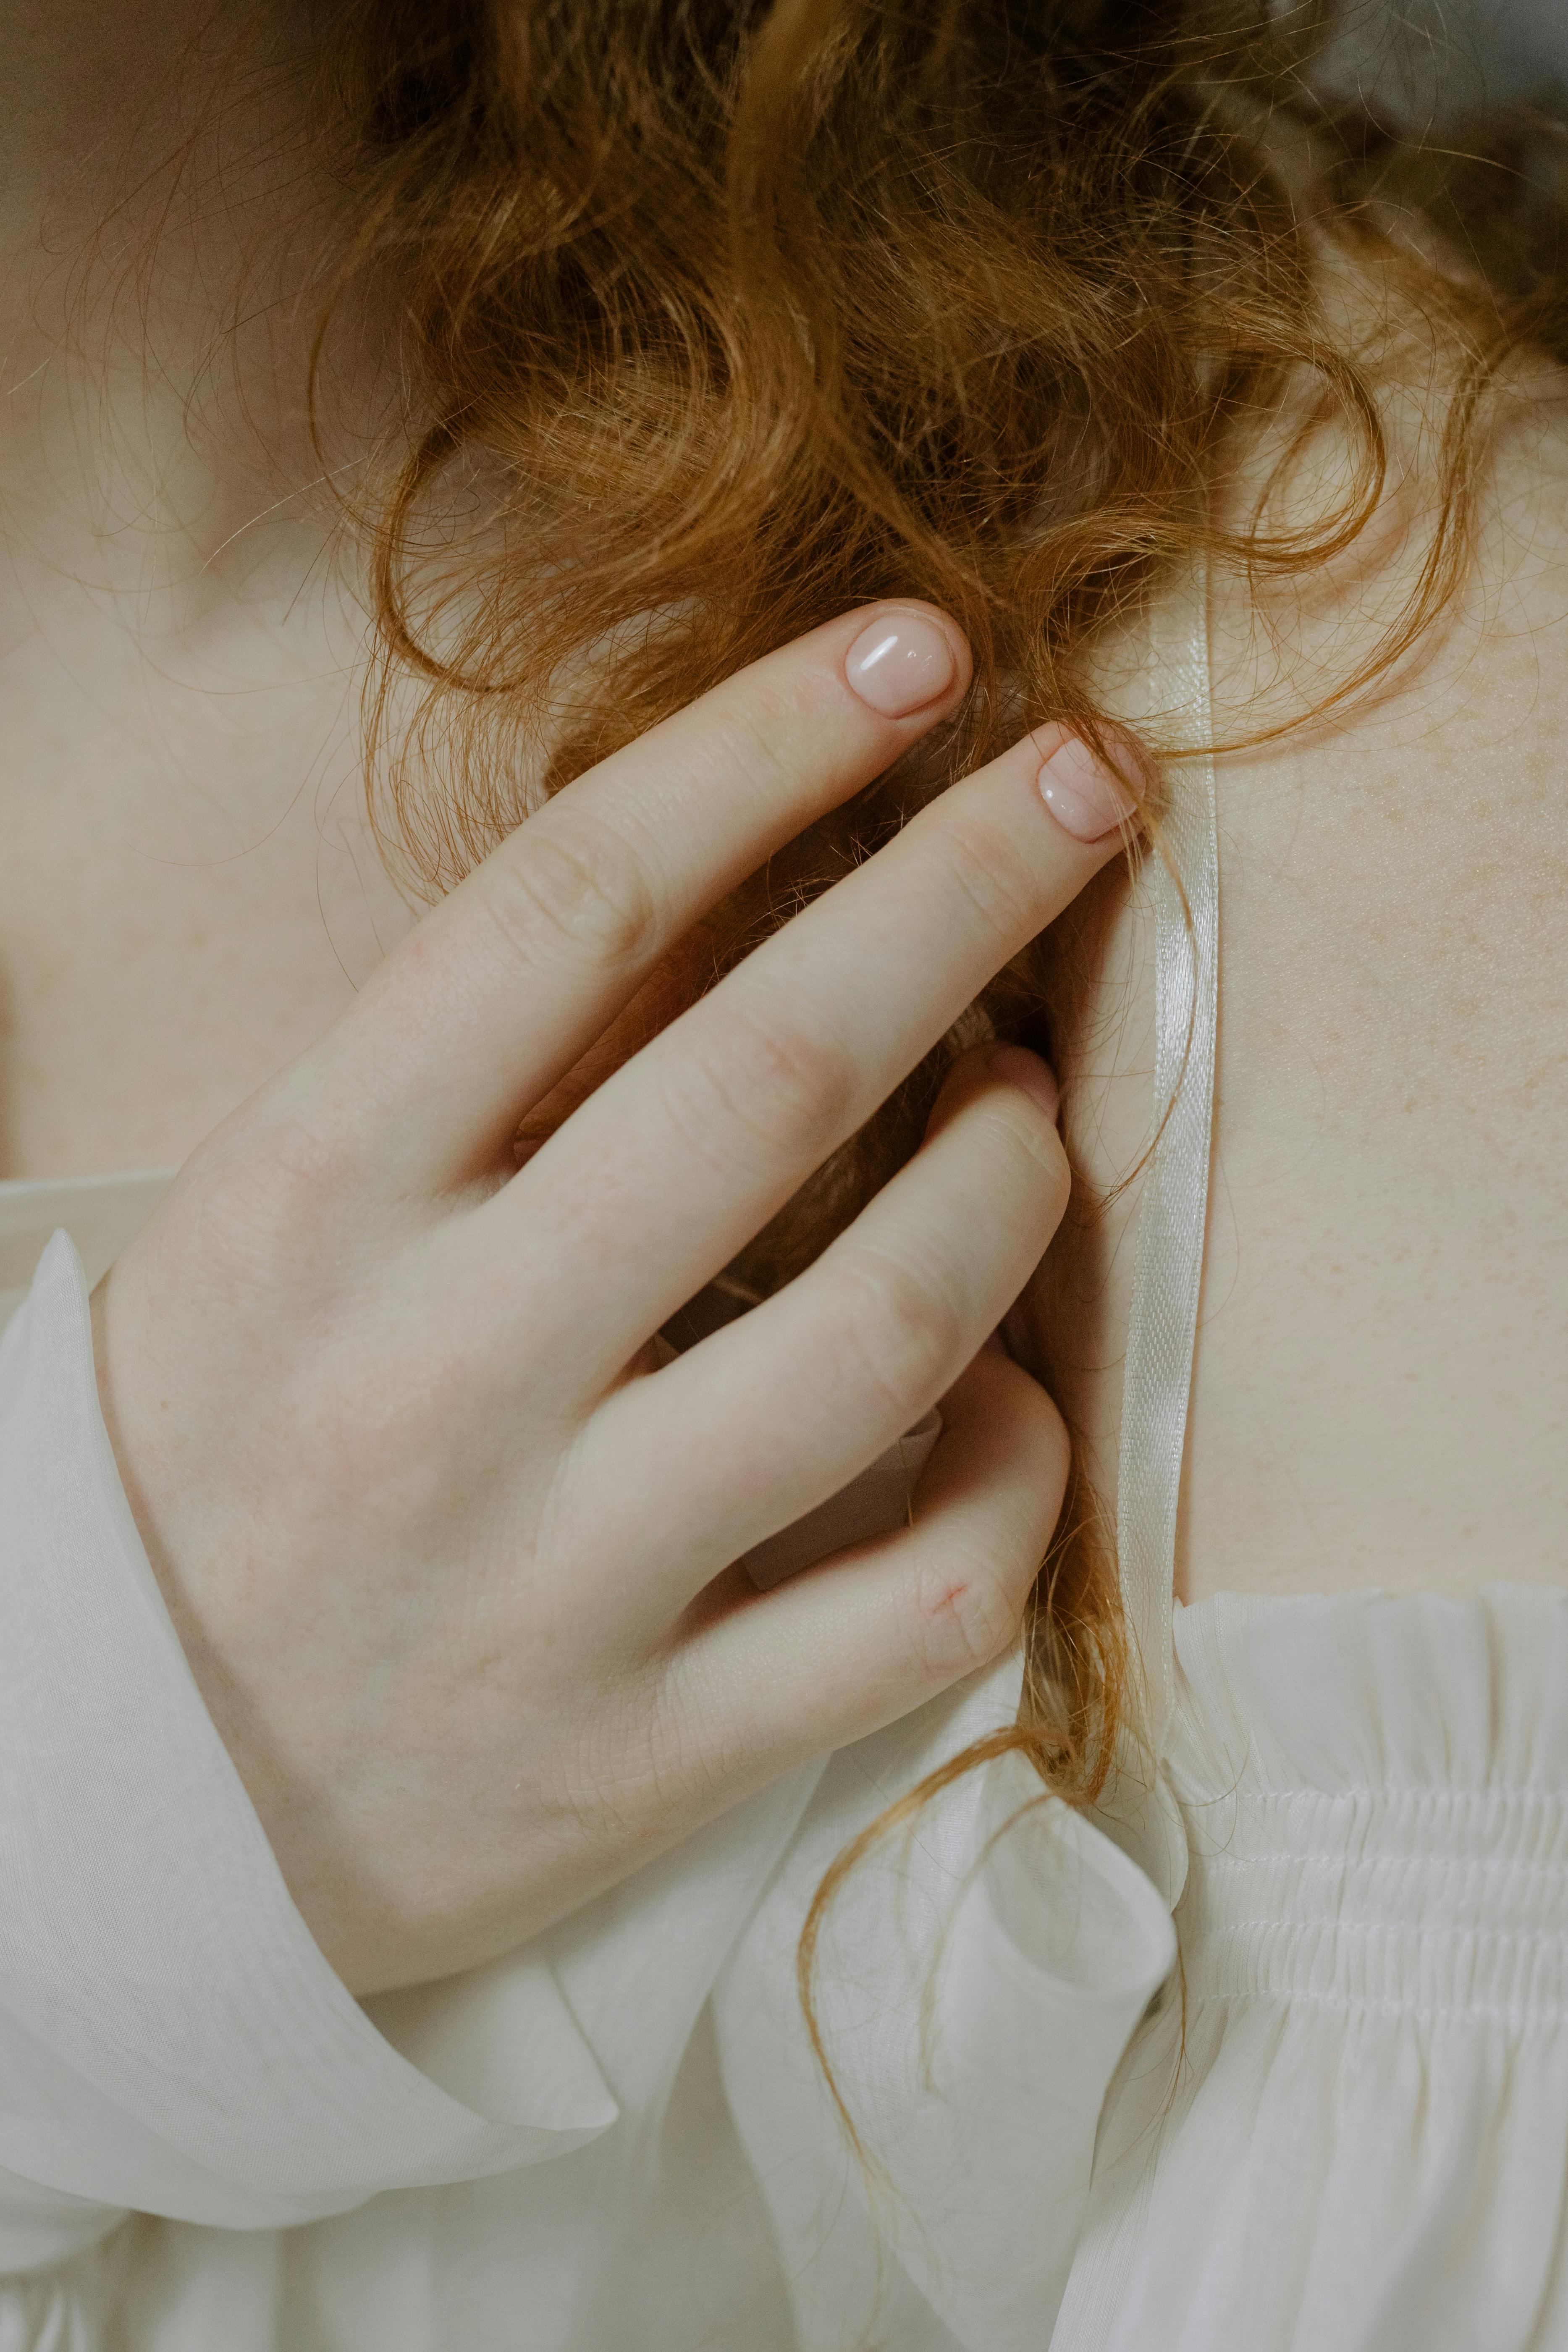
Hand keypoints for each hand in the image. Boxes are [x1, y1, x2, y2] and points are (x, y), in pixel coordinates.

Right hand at [92, 603, 1134, 1995]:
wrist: (87, 1805)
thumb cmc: (193, 1465)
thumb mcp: (260, 1231)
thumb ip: (460, 1089)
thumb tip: (732, 908)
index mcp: (302, 1210)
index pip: (571, 907)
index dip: (767, 749)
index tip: (911, 659)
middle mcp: (430, 1380)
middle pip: (768, 1075)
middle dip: (962, 893)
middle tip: (1083, 792)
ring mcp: (546, 1587)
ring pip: (885, 1337)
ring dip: (1015, 1180)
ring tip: (1036, 1103)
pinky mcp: (641, 1763)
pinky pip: (919, 1606)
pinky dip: (1016, 1476)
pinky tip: (1010, 1401)